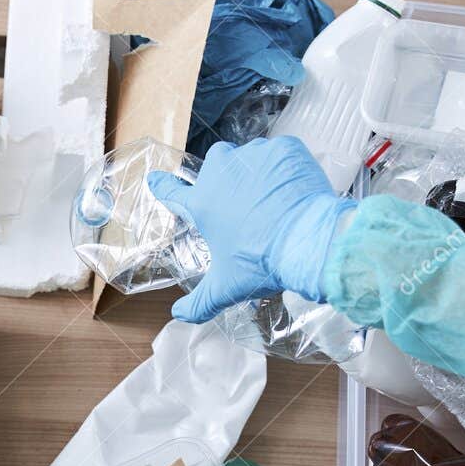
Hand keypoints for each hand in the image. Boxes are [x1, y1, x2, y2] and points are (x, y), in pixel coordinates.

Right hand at [148, 135, 355, 319]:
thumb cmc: (262, 261)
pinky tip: (293, 190)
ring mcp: (254, 156)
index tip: (156, 179)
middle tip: (245, 204)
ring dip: (258, 173)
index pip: (173, 192)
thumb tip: (180, 316)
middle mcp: (223, 171)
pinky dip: (286, 168)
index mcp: (203, 203)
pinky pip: (281, 154)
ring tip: (275, 200)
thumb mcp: (227, 287)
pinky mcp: (285, 149)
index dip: (163, 186)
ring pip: (251, 158)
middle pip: (217, 166)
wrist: (308, 241)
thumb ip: (200, 303)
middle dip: (227, 180)